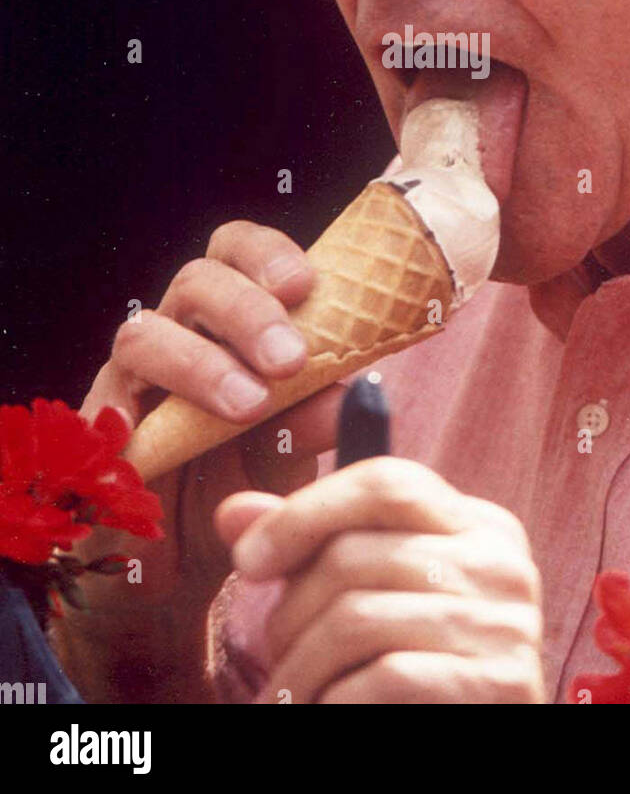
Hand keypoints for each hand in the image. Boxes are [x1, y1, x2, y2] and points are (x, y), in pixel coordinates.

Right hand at [54, 220, 341, 700]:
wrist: (185, 565)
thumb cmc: (246, 483)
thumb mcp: (292, 454)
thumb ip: (315, 421)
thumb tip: (346, 394)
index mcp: (234, 319)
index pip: (239, 251)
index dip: (267, 254)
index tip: (305, 285)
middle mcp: (180, 331)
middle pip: (197, 280)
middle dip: (246, 311)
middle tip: (288, 360)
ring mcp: (132, 378)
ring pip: (143, 334)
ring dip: (198, 363)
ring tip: (247, 406)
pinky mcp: (95, 430)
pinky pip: (95, 406)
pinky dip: (120, 414)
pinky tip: (147, 433)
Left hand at [215, 457, 545, 703]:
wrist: (481, 735)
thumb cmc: (417, 668)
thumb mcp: (368, 595)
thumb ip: (312, 546)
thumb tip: (232, 513)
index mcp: (478, 526)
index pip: (387, 482)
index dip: (306, 511)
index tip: (247, 560)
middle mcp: (501, 563)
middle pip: (357, 554)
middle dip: (291, 612)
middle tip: (271, 658)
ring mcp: (506, 624)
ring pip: (358, 617)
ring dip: (301, 668)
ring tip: (286, 697)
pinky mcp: (501, 684)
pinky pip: (386, 675)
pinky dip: (336, 699)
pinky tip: (326, 711)